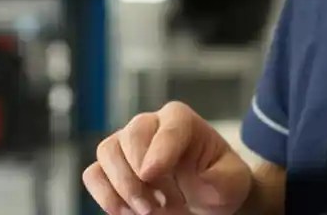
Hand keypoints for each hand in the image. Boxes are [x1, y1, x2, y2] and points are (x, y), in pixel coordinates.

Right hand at [83, 101, 252, 214]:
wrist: (207, 197)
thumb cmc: (220, 183)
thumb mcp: (233, 182)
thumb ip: (221, 179)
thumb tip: (198, 180)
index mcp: (181, 121)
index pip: (167, 128)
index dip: (158, 150)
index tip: (151, 175)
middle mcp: (150, 124)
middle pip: (130, 137)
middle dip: (139, 177)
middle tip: (154, 209)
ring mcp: (127, 143)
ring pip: (107, 153)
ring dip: (122, 189)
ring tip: (146, 212)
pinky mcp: (112, 166)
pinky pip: (93, 174)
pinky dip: (106, 197)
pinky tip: (128, 213)